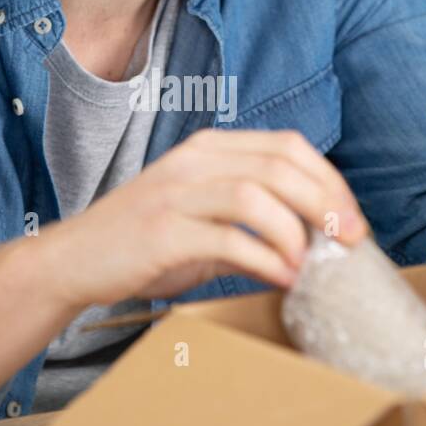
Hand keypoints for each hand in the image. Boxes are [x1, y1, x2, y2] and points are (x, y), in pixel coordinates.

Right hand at [49, 127, 368, 305]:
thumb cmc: (141, 246)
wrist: (73, 261)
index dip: (330, 181)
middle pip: (280, 166)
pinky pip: (228, 238)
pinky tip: (282, 278)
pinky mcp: (162, 231)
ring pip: (257, 195)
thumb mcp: (202, 225)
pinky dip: (266, 259)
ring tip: (309, 265)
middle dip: (326, 204)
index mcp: (208, 150)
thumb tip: (311, 250)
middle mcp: (193, 161)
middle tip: (349, 241)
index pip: (288, 147)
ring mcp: (176, 193)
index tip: (352, 219)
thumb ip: (253, 228)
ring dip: (295, 232)